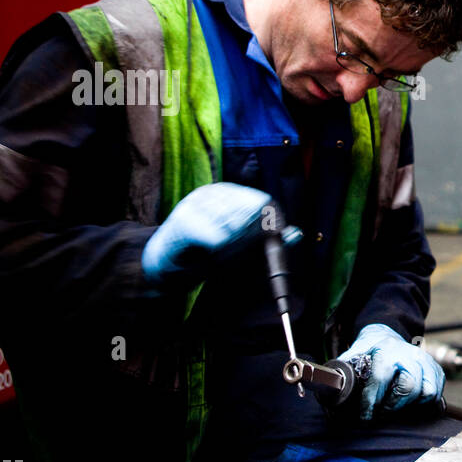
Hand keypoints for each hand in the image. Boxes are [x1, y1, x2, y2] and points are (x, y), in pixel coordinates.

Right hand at [141, 183, 299, 285]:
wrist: (163, 268)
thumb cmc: (206, 255)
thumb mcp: (242, 246)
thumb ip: (267, 239)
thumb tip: (298, 234)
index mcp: (226, 193)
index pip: (263, 201)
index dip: (272, 222)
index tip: (272, 241)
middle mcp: (211, 193)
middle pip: (252, 212)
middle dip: (253, 238)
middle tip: (241, 253)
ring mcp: (195, 205)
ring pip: (236, 228)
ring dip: (234, 249)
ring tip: (218, 255)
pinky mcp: (184, 223)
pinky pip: (218, 240)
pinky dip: (218, 254)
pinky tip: (206, 255)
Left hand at [339, 323, 444, 420]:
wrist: (387, 336)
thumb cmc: (367, 352)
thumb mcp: (352, 356)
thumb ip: (343, 373)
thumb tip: (332, 391)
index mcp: (385, 349)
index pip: (381, 377)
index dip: (371, 401)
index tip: (365, 416)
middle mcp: (409, 354)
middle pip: (408, 386)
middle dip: (392, 406)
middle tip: (381, 413)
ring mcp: (425, 361)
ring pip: (426, 392)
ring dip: (410, 405)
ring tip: (395, 407)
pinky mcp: (435, 370)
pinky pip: (436, 393)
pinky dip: (425, 404)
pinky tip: (410, 404)